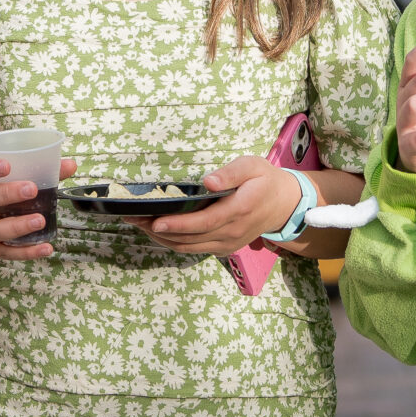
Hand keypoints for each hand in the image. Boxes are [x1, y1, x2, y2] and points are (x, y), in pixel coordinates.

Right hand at [0, 154, 79, 260]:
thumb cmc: (0, 192)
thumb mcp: (11, 178)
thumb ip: (40, 170)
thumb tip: (71, 165)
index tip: (7, 165)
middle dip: (5, 194)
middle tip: (32, 189)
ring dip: (16, 226)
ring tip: (39, 220)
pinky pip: (5, 252)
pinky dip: (26, 252)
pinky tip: (46, 248)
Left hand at [140, 155, 299, 255]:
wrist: (283, 205)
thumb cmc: (264, 180)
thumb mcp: (253, 166)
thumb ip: (231, 173)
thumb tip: (208, 182)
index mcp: (239, 210)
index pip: (204, 222)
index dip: (178, 224)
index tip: (154, 221)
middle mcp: (232, 232)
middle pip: (190, 237)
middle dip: (159, 230)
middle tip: (133, 218)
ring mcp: (227, 244)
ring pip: (188, 247)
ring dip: (162, 239)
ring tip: (138, 224)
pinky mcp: (223, 248)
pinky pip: (193, 250)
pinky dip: (173, 243)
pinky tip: (157, 232)